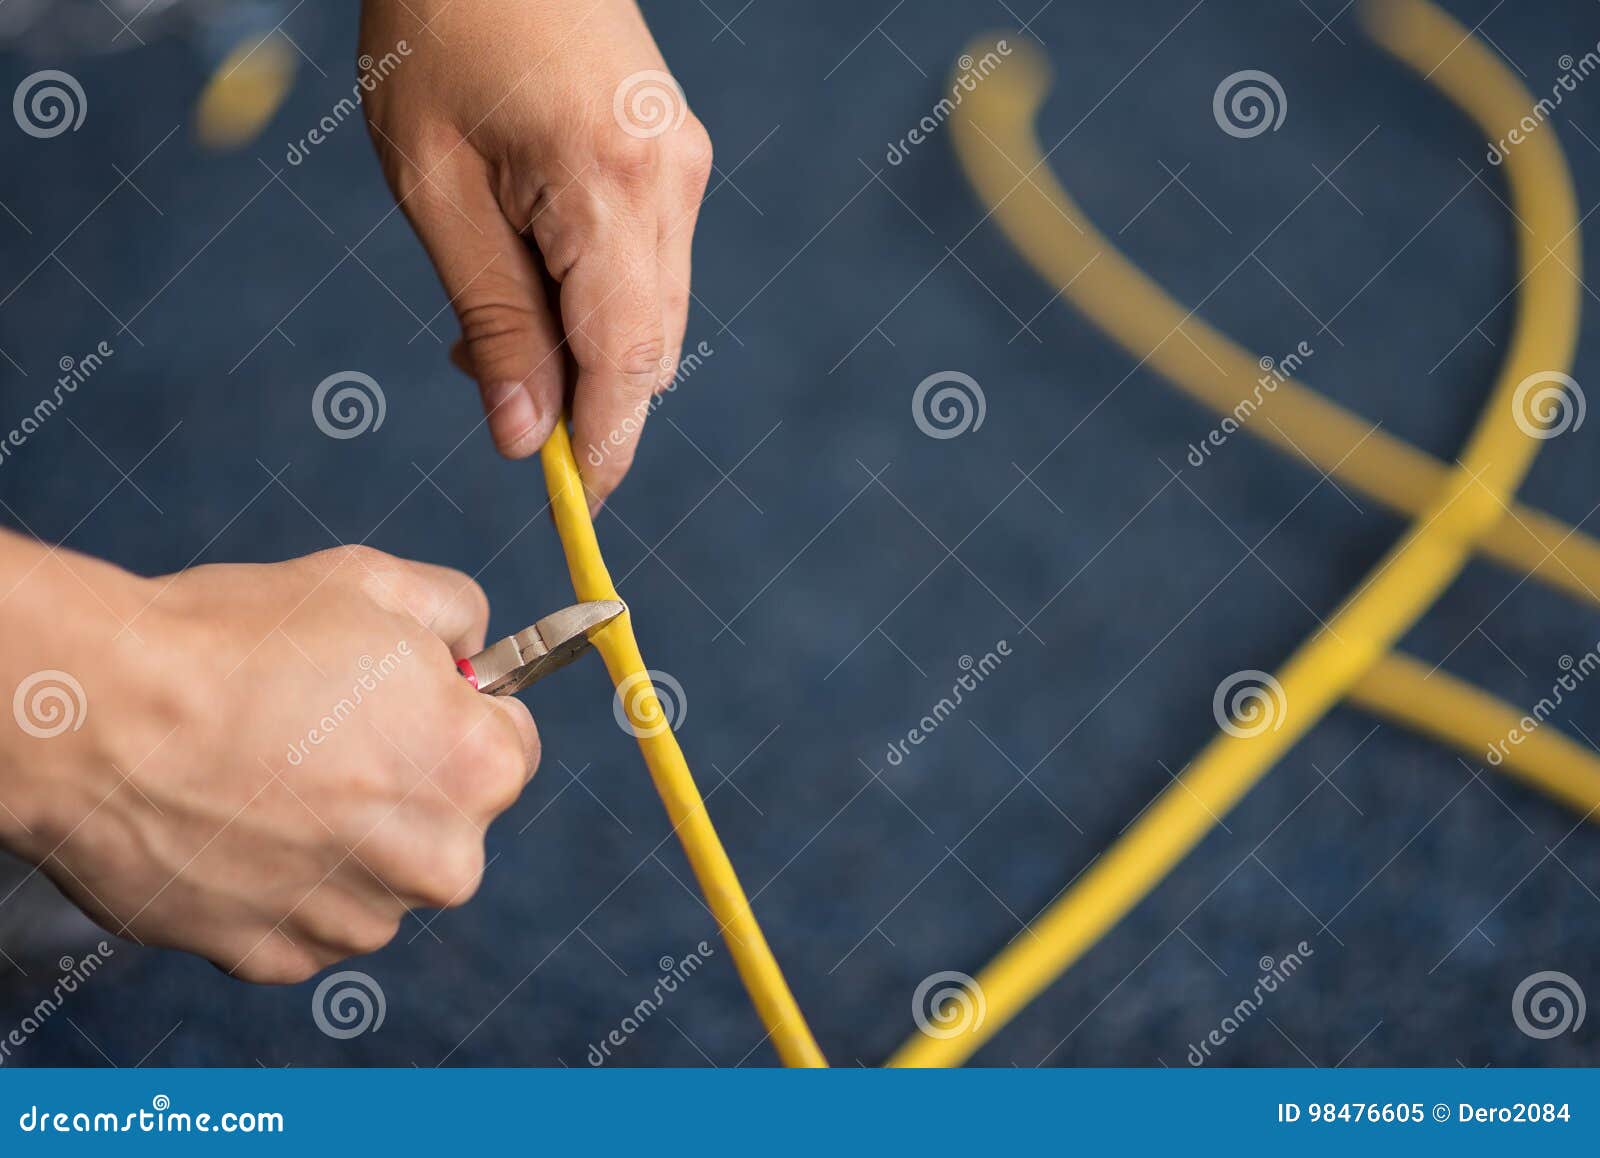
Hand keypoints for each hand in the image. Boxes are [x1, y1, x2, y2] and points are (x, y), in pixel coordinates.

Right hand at [1, 545, 537, 983]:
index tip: (399, 700)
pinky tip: (229, 827)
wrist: (97, 716)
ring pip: (377, 873)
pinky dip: (279, 882)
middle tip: (316, 732)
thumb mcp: (375, 584)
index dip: (453, 712)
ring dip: (342, 837)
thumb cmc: (237, 642)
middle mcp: (442, 863)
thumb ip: (457, 614)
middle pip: (447, 817)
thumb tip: (475, 646)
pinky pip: (306, 917)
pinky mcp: (280, 958)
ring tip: (261, 777)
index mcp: (481, 769)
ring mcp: (359, 921)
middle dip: (402, 780)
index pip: (508, 745)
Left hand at [360, 0, 713, 505]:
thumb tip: (527, 438)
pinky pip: (648, 266)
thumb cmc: (437, 32)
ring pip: (654, 314)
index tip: (575, 508)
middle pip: (651, 349)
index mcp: (613, 187)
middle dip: (588, 405)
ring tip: (494, 333)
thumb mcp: (434, 187)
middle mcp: (672, 184)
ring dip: (587, 354)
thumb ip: (491, 319)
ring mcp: (682, 168)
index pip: (627, 364)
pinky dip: (597, 302)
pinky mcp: (673, 156)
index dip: (605, 448)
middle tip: (501, 409)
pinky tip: (528, 280)